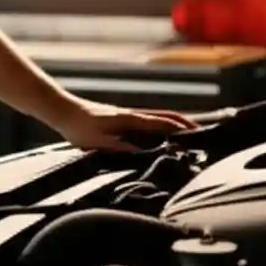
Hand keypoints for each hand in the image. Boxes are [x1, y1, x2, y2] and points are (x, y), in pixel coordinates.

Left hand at [53, 97, 197, 152]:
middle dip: (185, 124)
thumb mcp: (97, 142)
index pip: (162, 123)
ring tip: (191, 136)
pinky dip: (162, 126)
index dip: (181, 129)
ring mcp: (127, 116)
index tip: (199, 135)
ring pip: (158, 118)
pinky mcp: (121, 119)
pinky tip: (163, 136)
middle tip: (204, 135)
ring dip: (175, 124)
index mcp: (129, 119)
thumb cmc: (77, 126)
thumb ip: (117, 148)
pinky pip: (148, 122)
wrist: (62, 110)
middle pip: (165, 117)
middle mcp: (132, 115)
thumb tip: (140, 155)